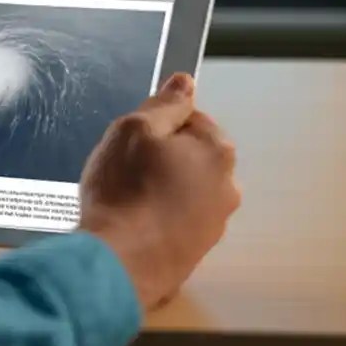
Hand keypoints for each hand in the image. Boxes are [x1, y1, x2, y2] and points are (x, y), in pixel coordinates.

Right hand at [78, 73, 240, 310]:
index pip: (189, 119)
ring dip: (161, 191)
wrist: (118, 262)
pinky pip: (176, 222)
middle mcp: (226, 187)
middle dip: (162, 159)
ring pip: (184, 191)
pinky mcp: (197, 253)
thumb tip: (185, 83)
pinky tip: (132, 224)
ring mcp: (214, 224)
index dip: (157, 126)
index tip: (134, 141)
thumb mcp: (135, 129)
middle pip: (190, 157)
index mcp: (217, 150)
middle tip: (127, 170)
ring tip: (126, 201)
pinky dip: (158, 220)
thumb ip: (165, 104)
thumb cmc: (125, 190)